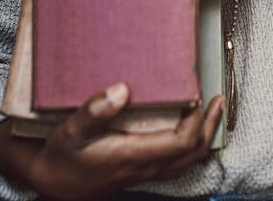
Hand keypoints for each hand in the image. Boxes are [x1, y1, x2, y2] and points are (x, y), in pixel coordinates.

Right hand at [23, 83, 223, 199]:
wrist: (54, 183)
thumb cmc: (63, 155)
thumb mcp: (71, 128)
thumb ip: (95, 109)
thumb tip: (122, 89)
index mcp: (132, 155)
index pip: (180, 143)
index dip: (197, 121)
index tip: (201, 97)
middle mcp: (144, 167)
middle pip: (191, 153)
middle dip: (209, 127)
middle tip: (217, 100)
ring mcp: (144, 173)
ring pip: (187, 162)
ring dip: (204, 137)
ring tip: (212, 113)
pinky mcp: (141, 173)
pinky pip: (177, 165)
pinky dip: (191, 149)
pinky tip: (191, 133)